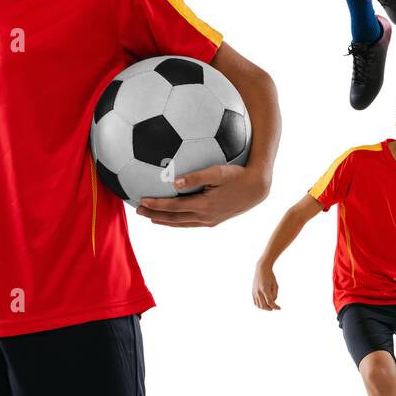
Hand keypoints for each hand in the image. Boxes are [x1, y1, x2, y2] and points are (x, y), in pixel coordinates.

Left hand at [135, 162, 268, 226]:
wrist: (257, 188)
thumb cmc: (238, 175)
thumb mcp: (218, 172)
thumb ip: (196, 177)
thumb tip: (174, 182)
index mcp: (203, 205)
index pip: (173, 207)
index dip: (156, 205)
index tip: (141, 202)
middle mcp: (205, 216)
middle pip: (173, 219)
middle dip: (154, 215)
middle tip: (138, 212)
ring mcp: (210, 221)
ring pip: (181, 224)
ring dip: (164, 221)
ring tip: (151, 218)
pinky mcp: (214, 220)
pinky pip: (190, 224)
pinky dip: (177, 222)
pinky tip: (173, 217)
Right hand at [252, 262, 279, 309]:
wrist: (262, 269)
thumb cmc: (270, 276)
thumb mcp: (275, 285)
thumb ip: (275, 294)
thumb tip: (272, 302)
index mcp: (265, 289)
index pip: (270, 302)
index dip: (275, 307)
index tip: (279, 308)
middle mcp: (258, 292)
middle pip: (263, 305)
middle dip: (269, 308)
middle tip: (274, 307)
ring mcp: (254, 292)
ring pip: (258, 305)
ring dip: (264, 308)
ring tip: (269, 306)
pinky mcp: (252, 292)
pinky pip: (255, 302)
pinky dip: (259, 305)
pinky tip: (264, 304)